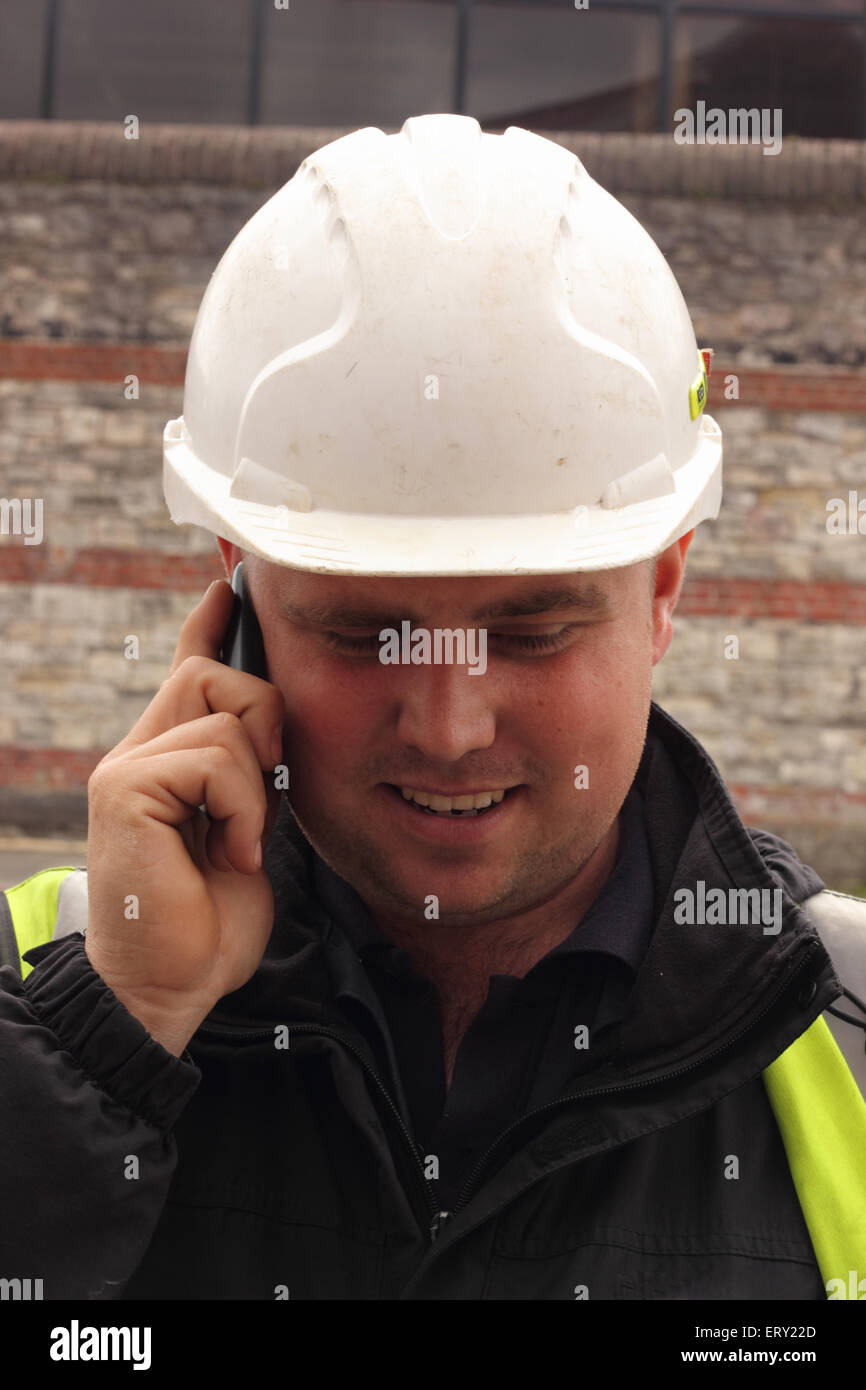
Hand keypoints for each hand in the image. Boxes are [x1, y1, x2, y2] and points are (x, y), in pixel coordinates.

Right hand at [84, 579, 283, 1054]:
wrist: (171, 987)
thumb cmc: (208, 922)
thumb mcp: (247, 832)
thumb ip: (251, 778)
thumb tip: (275, 732)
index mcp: (167, 760)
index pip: (189, 671)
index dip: (211, 625)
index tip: (230, 584)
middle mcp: (139, 754)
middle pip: (209, 673)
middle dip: (263, 715)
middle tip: (270, 782)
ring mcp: (127, 769)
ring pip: (223, 715)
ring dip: (258, 785)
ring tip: (241, 840)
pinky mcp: (126, 790)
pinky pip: (214, 759)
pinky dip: (244, 807)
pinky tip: (232, 851)